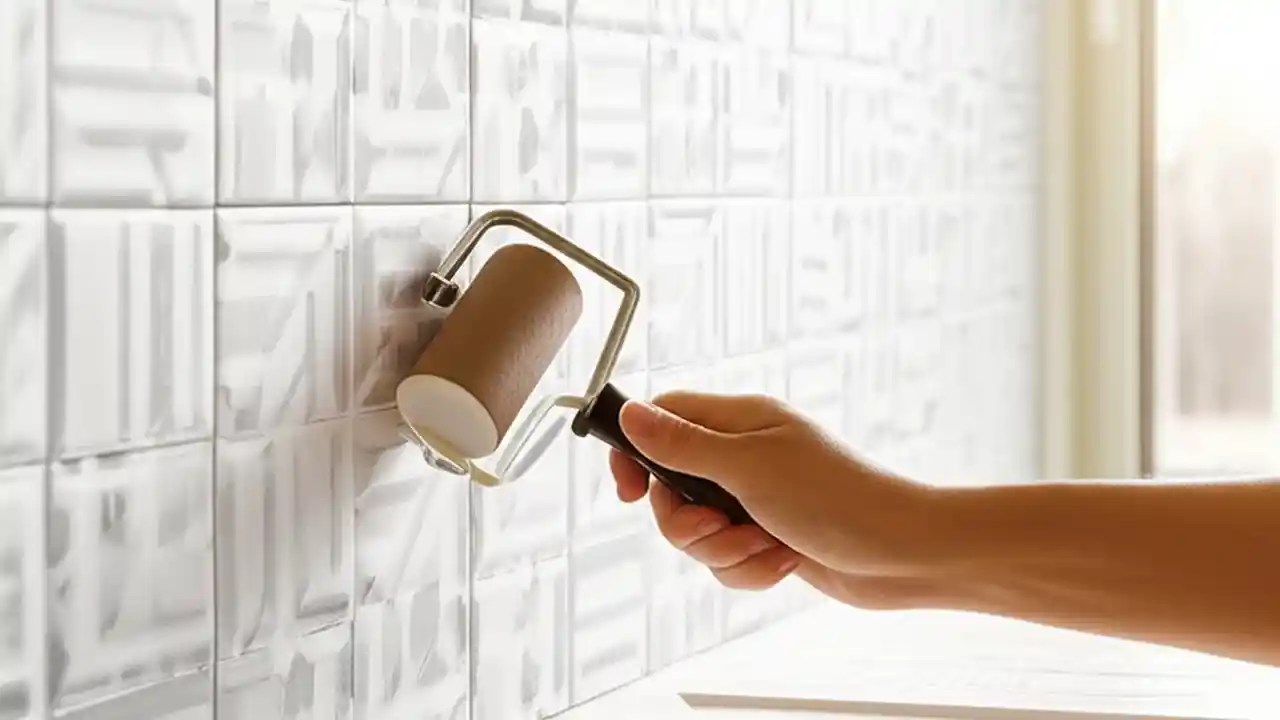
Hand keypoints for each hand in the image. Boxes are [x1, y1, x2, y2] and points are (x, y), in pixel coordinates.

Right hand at [610, 392, 950, 608]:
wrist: (902, 555)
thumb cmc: (837, 499)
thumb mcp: (748, 468)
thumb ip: (683, 445)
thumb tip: (630, 414)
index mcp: (739, 420)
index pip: (663, 417)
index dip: (636, 451)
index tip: (628, 491)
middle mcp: (743, 454)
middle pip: (670, 486)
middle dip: (688, 522)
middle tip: (719, 526)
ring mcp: (754, 497)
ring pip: (696, 531)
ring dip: (724, 551)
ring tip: (765, 546)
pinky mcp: (767, 536)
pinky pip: (726, 560)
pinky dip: (748, 569)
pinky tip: (784, 563)